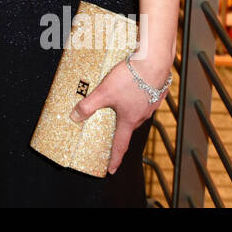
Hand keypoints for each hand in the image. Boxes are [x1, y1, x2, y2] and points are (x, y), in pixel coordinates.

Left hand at [70, 55, 168, 173]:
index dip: (115, 158)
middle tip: (113, 130)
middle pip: (130, 126)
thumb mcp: (104, 92)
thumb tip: (74, 117)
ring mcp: (151, 103)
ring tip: (121, 104)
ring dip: (130, 111)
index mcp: (129, 119)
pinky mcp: (156, 90)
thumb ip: (88, 106)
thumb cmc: (130, 78)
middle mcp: (142, 115)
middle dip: (121, 130)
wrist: (154, 62)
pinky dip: (138, 97)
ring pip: (138, 112)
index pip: (120, 144)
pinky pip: (145, 99)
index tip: (111, 170)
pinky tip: (134, 88)